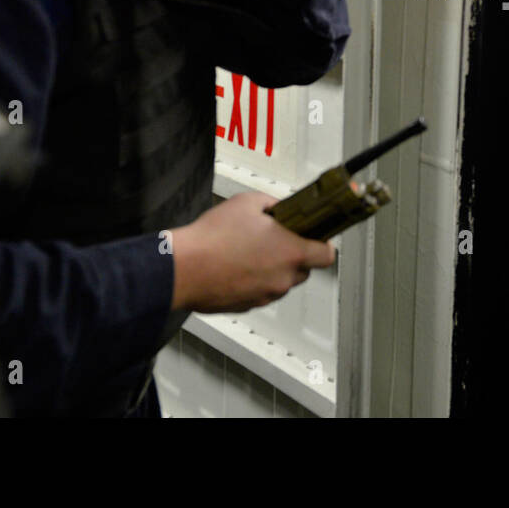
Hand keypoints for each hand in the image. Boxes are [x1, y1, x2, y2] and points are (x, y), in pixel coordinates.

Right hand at [169, 190, 335, 312]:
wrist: (181, 269)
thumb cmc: (213, 238)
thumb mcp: (248, 202)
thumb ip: (273, 204)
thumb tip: (279, 208)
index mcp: (292, 252)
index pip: (327, 254)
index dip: (322, 243)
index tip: (314, 235)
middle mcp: (283, 278)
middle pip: (304, 269)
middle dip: (294, 254)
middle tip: (275, 238)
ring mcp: (265, 295)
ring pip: (281, 281)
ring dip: (272, 268)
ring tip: (248, 250)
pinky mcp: (247, 306)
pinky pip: (260, 291)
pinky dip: (253, 280)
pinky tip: (235, 265)